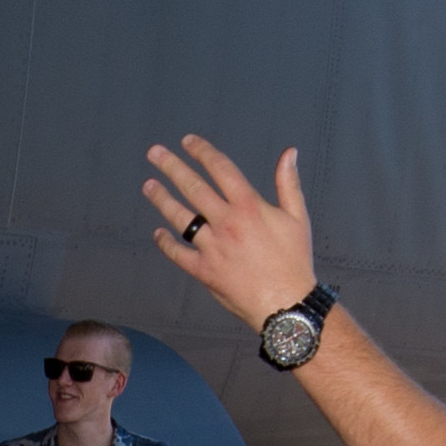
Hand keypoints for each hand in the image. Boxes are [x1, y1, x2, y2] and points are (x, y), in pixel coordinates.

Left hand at [139, 134, 321, 331]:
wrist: (286, 304)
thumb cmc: (294, 261)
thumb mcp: (297, 217)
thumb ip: (288, 183)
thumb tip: (289, 153)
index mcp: (249, 206)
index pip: (220, 169)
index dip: (202, 152)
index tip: (188, 141)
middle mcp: (226, 223)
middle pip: (193, 187)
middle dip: (172, 167)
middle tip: (154, 153)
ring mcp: (212, 247)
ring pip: (180, 218)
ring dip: (162, 199)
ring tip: (148, 186)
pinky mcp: (204, 270)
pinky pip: (178, 254)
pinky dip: (166, 243)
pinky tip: (158, 233)